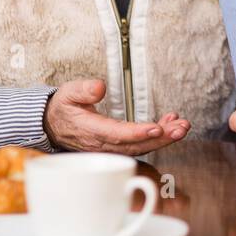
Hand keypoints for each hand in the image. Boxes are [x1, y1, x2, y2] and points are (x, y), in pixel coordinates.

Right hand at [44, 78, 189, 154]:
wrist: (53, 125)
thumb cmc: (63, 108)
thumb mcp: (68, 93)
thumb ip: (83, 90)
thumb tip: (99, 87)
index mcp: (90, 130)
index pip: (116, 134)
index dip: (137, 133)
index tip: (156, 129)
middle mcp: (102, 144)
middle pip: (135, 145)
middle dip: (162, 138)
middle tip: (182, 128)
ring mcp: (111, 148)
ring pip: (141, 147)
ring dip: (164, 138)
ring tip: (182, 126)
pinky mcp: (117, 147)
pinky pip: (140, 144)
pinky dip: (158, 136)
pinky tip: (170, 123)